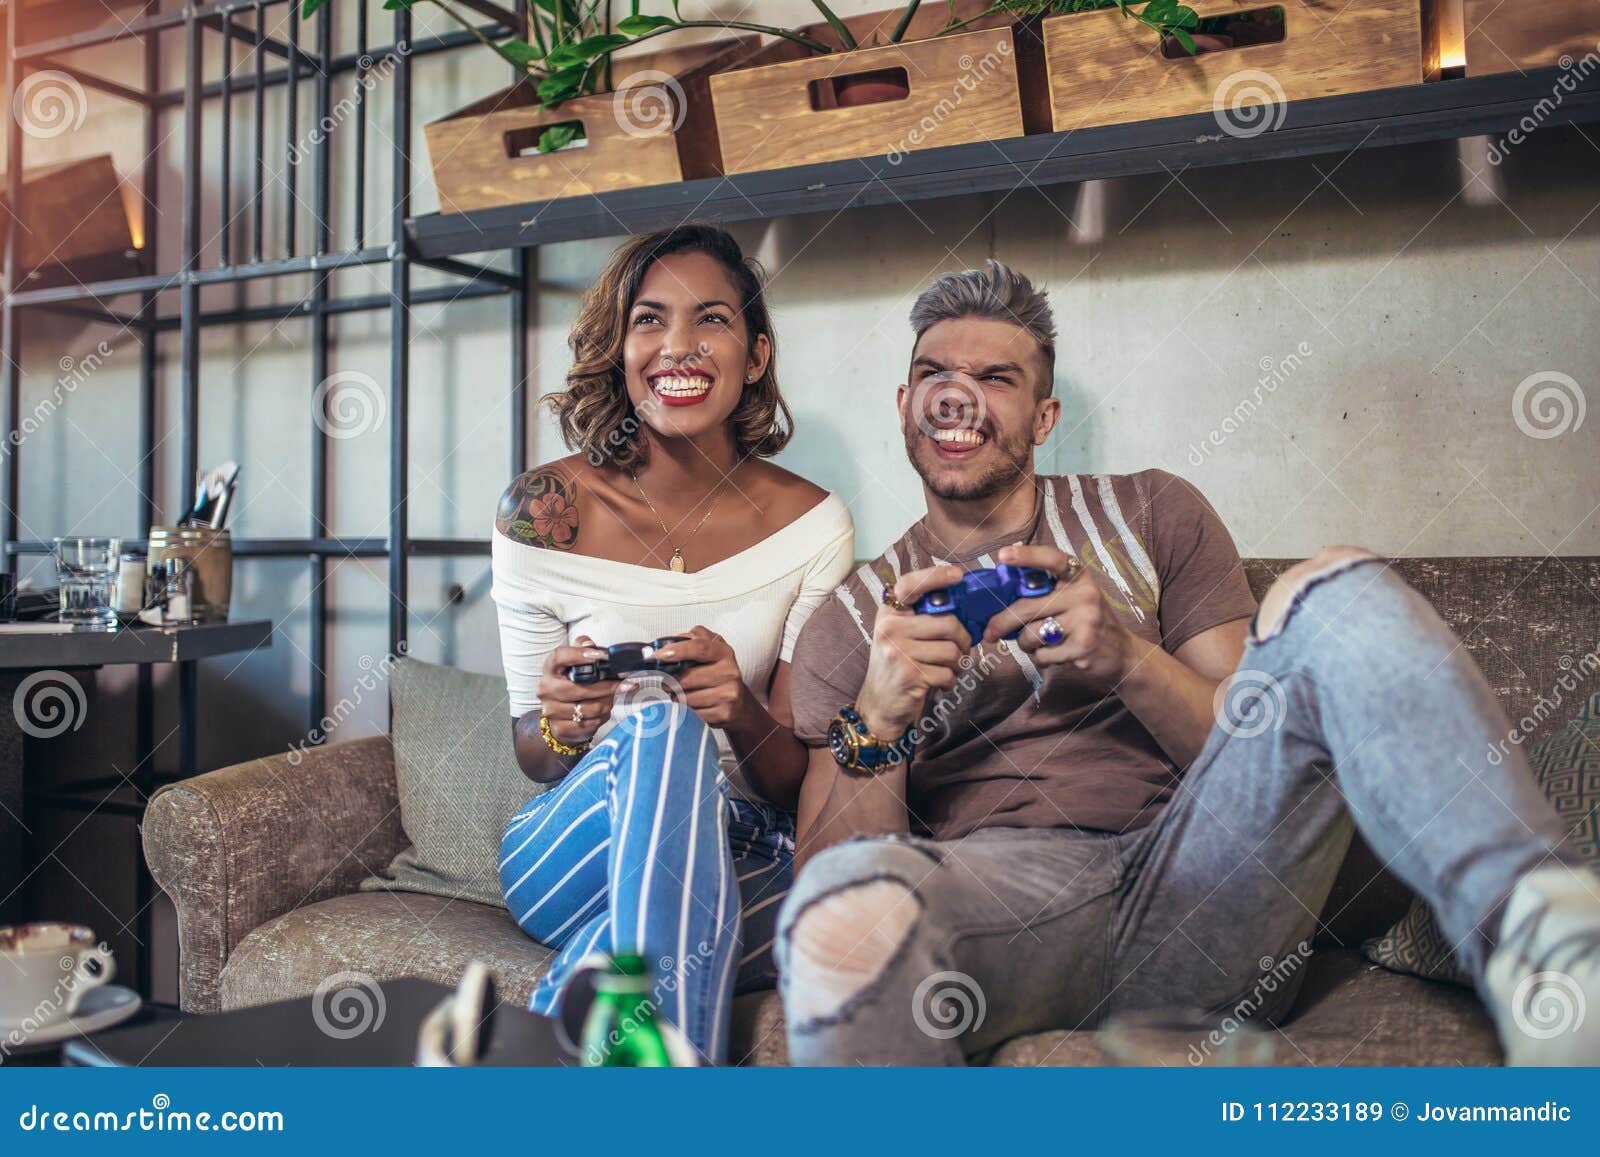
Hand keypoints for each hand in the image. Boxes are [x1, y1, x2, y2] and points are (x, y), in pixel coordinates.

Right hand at [537, 635, 620, 745]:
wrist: (559, 718)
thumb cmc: (572, 685)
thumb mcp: (575, 664)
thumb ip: (582, 649)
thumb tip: (590, 643)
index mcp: (550, 668)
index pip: (560, 656)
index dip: (580, 655)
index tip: (602, 656)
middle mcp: (546, 689)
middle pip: (577, 688)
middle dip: (606, 688)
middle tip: (626, 685)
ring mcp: (550, 710)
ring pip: (587, 709)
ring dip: (606, 704)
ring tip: (611, 700)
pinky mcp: (560, 728)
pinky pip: (589, 724)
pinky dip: (601, 718)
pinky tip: (602, 713)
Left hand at [654, 626, 753, 728]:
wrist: (739, 703)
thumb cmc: (717, 674)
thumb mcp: (710, 650)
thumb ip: (692, 639)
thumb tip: (667, 644)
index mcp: (723, 653)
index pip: (700, 647)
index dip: (678, 650)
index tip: (658, 655)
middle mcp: (730, 672)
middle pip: (688, 678)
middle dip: (670, 682)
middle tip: (663, 683)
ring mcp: (729, 694)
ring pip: (688, 698)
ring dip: (676, 698)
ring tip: (676, 695)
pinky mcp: (724, 713)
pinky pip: (693, 713)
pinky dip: (685, 712)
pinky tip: (687, 707)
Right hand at [856, 563, 972, 737]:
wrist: (879, 705)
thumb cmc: (899, 666)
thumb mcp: (901, 636)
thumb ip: (923, 619)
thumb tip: (964, 609)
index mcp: (889, 613)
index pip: (911, 585)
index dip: (935, 575)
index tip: (958, 574)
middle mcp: (890, 628)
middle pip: (949, 623)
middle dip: (964, 640)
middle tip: (961, 650)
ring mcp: (898, 652)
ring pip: (952, 650)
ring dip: (957, 664)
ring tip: (946, 669)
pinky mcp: (909, 675)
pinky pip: (948, 673)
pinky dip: (950, 681)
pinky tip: (939, 684)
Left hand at [982, 545, 1138, 690]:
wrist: (1122, 653)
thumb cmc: (1086, 620)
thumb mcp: (1074, 595)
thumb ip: (1046, 590)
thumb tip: (999, 594)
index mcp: (1079, 576)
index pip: (1052, 559)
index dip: (1026, 555)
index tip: (1002, 556)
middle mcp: (1085, 594)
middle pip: (1027, 607)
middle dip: (1001, 623)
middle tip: (989, 633)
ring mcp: (1086, 621)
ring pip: (1030, 634)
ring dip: (1026, 644)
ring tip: (1038, 642)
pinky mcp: (1083, 647)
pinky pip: (1042, 655)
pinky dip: (1040, 658)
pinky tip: (1054, 654)